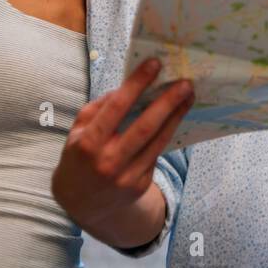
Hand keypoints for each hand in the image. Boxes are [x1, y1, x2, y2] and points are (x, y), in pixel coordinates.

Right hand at [51, 58, 193, 240]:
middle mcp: (108, 162)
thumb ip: (99, 108)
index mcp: (88, 144)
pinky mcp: (140, 185)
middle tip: (185, 83)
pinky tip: (177, 115)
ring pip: (158, 141)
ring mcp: (126, 176)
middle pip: (145, 127)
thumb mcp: (78, 131)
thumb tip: (129, 86)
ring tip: (189, 96)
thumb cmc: (79, 157)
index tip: (154, 64)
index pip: (116, 109)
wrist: (81, 203)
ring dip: (176, 116)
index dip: (136, 84)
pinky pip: (157, 153)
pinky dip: (167, 132)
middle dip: (168, 103)